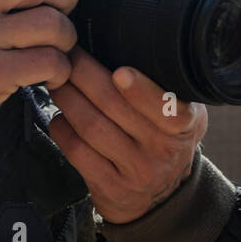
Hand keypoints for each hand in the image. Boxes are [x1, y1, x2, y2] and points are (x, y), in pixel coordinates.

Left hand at [47, 47, 206, 224]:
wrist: (161, 198)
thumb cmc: (166, 139)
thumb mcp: (184, 115)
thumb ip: (169, 89)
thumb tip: (130, 42)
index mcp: (185, 125)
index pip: (166, 108)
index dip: (141, 90)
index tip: (120, 73)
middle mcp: (162, 150)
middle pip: (114, 108)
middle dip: (84, 76)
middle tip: (65, 54)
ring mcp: (135, 172)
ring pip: (91, 127)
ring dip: (67, 98)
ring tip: (56, 79)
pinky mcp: (110, 188)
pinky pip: (77, 152)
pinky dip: (61, 128)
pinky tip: (58, 115)